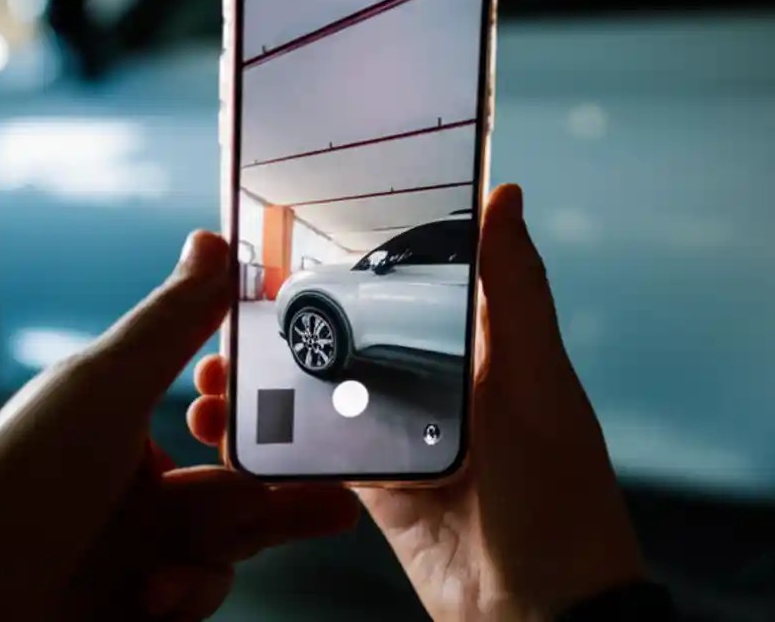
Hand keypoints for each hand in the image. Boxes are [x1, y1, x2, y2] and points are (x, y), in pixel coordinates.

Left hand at [0, 231, 359, 620]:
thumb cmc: (11, 493)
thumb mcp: (104, 391)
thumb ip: (172, 321)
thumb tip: (214, 240)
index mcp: (118, 417)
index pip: (216, 407)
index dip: (263, 413)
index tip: (313, 408)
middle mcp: (130, 482)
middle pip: (236, 483)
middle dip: (278, 497)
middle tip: (336, 497)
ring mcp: (133, 548)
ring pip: (225, 547)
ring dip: (214, 557)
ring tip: (183, 565)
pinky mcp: (138, 603)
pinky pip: (198, 594)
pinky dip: (183, 596)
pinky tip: (150, 596)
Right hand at [188, 185, 644, 620]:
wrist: (542, 617)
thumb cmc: (560, 498)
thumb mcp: (536, 383)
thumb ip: (515, 293)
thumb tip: (506, 195)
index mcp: (482, 348)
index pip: (411, 284)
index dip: (354, 259)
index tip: (290, 233)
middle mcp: (440, 385)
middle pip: (352, 337)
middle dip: (290, 322)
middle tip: (227, 308)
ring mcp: (405, 438)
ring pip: (324, 394)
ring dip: (269, 381)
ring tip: (213, 373)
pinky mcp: (380, 488)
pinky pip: (321, 454)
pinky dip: (277, 440)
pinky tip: (234, 427)